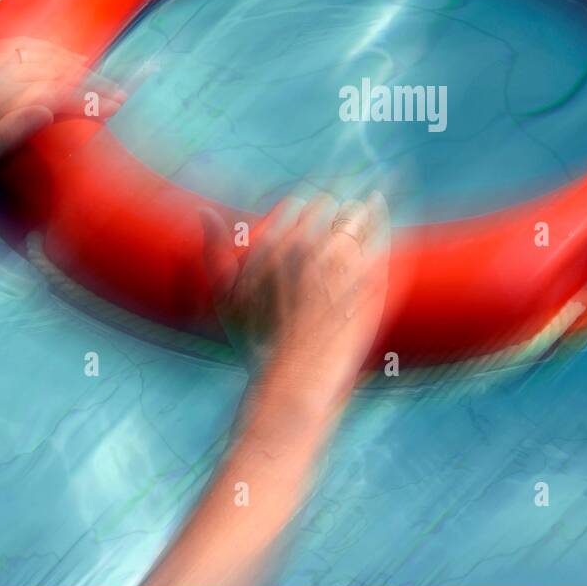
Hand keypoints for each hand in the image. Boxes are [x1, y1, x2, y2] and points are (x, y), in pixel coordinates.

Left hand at [0, 37, 126, 184]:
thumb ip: (5, 131)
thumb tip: (47, 107)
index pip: (55, 90)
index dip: (90, 96)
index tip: (118, 104)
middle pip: (53, 66)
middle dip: (90, 78)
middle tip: (119, 92)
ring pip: (38, 50)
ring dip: (72, 59)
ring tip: (97, 75)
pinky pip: (16, 42)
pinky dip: (45, 45)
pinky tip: (57, 52)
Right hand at [200, 190, 390, 408]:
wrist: (295, 379)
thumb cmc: (258, 342)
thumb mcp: (226, 298)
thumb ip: (212, 251)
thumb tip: (204, 211)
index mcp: (276, 246)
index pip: (298, 206)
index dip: (304, 211)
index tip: (310, 218)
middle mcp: (311, 249)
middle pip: (330, 209)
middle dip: (333, 212)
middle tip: (338, 222)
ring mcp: (343, 263)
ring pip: (357, 219)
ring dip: (360, 215)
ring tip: (361, 222)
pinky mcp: (372, 279)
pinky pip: (381, 238)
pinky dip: (382, 221)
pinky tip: (382, 214)